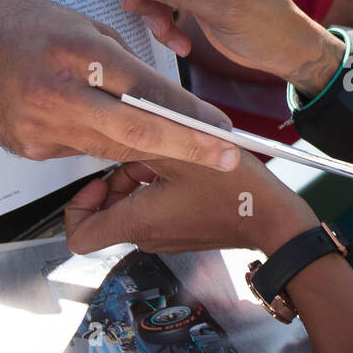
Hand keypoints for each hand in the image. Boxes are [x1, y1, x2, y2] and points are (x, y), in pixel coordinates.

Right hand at [0, 0, 240, 170]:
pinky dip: (104, 141)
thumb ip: (118, 59)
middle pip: (137, 133)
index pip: (146, 92)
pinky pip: (82, 149)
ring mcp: (43, 129)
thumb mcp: (75, 24)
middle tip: (230, 158)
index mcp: (77, 57)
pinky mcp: (31, 149)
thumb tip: (153, 92)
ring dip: (152, 149)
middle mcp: (61, 98)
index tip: (224, 128)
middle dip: (190, 148)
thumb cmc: (13, 24)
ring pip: (113, 147)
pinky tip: (111, 130)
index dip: (189, 115)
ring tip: (189, 148)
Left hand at [65, 154, 316, 256]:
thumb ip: (145, 135)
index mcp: (137, 222)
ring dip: (143, 178)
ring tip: (171, 158)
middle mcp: (146, 235)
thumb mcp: (184, 151)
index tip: (96, 179)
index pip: (79, 235)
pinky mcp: (184, 232)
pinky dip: (162, 186)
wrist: (274, 220)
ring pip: (133, 205)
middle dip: (119, 178)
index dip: (77, 206)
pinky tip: (186, 168)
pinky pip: (157, 208)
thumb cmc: (234, 192)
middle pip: (108, 210)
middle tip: (143, 156)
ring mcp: (166, 236)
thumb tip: (118, 116)